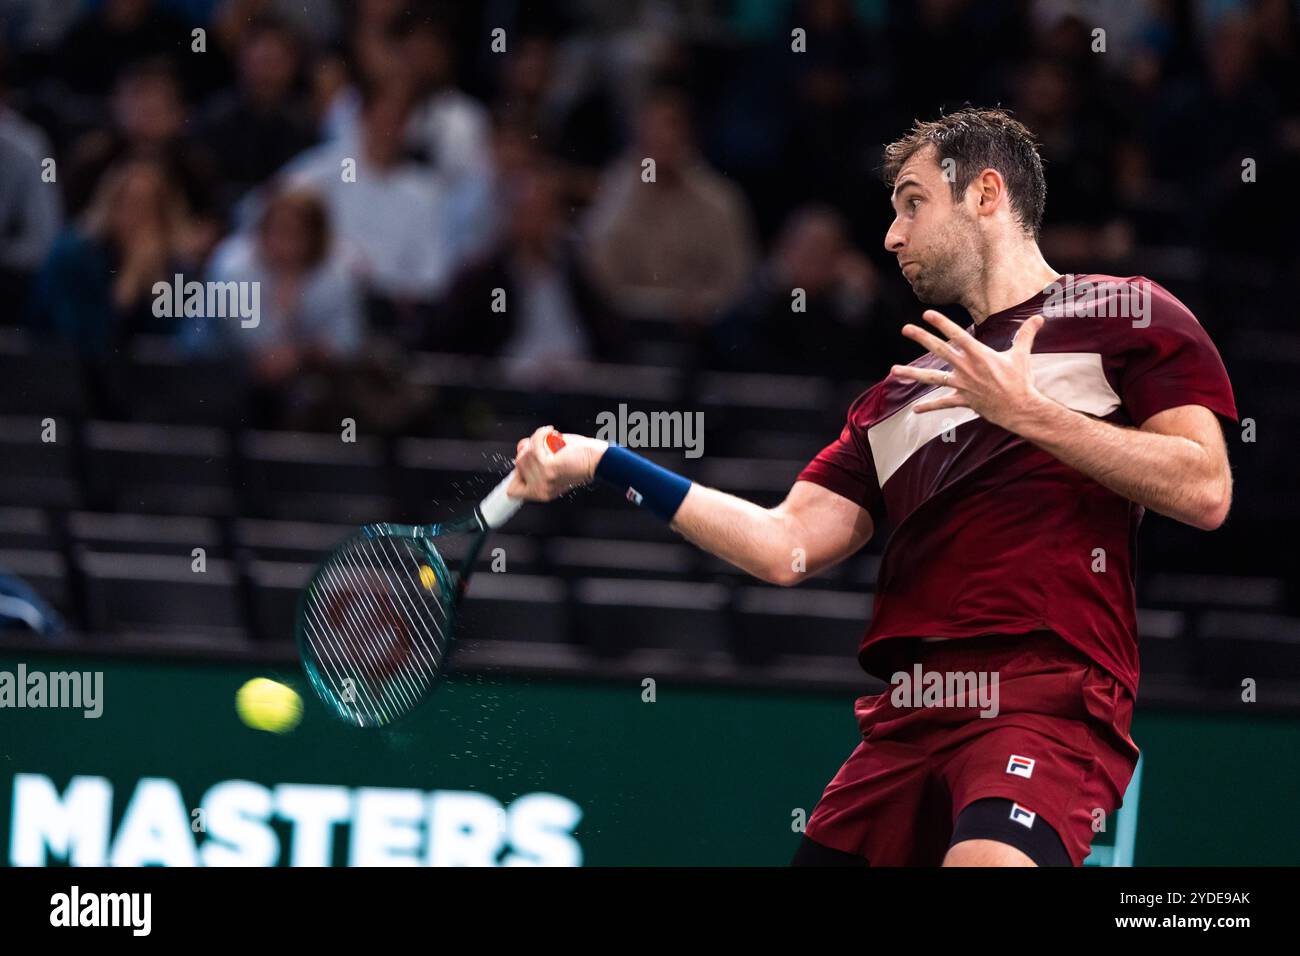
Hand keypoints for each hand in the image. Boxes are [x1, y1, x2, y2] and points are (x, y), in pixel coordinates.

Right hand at [507, 426, 607, 500]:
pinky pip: (534, 445)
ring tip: (551, 438)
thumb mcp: (552, 465)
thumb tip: (521, 450)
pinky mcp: (547, 467)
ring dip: (537, 440)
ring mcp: (543, 480)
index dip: (515, 473)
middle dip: (528, 448)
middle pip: (518, 464)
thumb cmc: (581, 461)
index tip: (520, 457)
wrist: (598, 460)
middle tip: (542, 444)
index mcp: (540, 493)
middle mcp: (540, 490)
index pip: (512, 491)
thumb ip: (534, 461)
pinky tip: (551, 432)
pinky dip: (541, 434)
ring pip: (525, 453)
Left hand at [890, 309, 1048, 432]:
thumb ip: (1026, 335)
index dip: (941, 323)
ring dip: (912, 373)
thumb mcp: (1022, 355)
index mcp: (979, 354)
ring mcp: (962, 384)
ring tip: (894, 371)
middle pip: (939, 350)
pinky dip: (929, 406)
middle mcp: (966, 368)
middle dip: (921, 338)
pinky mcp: (962, 400)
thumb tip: (1040, 318)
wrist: (1019, 408)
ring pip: (932, 378)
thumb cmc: (1021, 380)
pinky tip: (915, 409)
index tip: (926, 314)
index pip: (956, 334)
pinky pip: (942, 403)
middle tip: (905, 328)